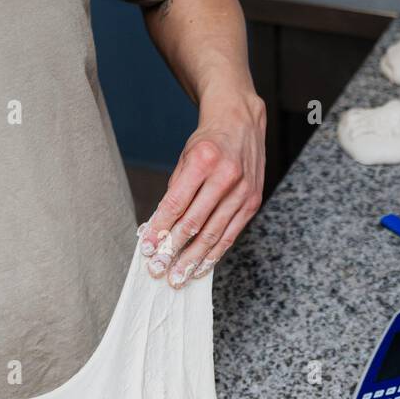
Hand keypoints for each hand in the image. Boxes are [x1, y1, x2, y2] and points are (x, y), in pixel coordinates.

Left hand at [140, 89, 264, 286]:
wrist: (242, 121)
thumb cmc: (209, 141)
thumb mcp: (185, 157)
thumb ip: (175, 191)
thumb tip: (158, 227)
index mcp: (203, 160)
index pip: (176, 203)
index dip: (160, 229)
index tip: (146, 247)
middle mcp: (226, 175)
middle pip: (195, 223)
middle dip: (173, 250)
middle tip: (158, 269)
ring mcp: (243, 191)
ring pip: (213, 234)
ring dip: (193, 259)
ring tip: (177, 277)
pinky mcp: (252, 202)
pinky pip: (230, 235)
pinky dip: (214, 254)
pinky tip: (200, 267)